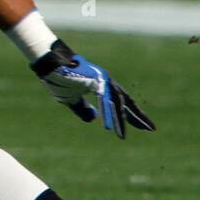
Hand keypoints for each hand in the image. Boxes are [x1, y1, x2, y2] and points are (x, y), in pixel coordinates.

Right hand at [31, 39, 155, 137]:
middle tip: (151, 129)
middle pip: (126, 101)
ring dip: (121, 120)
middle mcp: (106, 81)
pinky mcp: (96, 80)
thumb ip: (82, 109)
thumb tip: (93, 119)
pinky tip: (109, 127)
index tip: (142, 126)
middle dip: (137, 116)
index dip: (131, 115)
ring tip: (123, 136)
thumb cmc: (58, 78)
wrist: (48, 64)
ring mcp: (103, 79)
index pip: (121, 102)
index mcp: (102, 85)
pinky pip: (105, 100)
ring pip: (117, 102)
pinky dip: (107, 114)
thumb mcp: (70, 99)